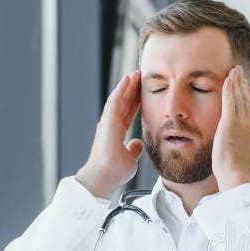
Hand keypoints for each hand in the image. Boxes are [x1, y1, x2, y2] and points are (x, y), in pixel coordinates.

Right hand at [76, 70, 143, 198]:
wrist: (106, 177)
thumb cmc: (115, 172)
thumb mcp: (130, 159)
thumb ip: (134, 150)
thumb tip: (138, 143)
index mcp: (117, 133)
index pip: (129, 113)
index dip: (136, 102)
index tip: (143, 92)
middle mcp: (111, 125)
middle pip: (124, 103)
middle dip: (132, 90)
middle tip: (140, 76)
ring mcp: (108, 122)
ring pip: (119, 99)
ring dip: (127, 86)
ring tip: (135, 73)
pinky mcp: (107, 121)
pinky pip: (115, 102)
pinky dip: (121, 90)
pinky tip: (127, 79)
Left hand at [212, 65, 249, 191]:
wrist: (237, 177)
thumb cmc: (242, 171)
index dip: (249, 97)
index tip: (247, 87)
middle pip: (247, 100)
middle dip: (243, 84)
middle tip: (240, 72)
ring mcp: (242, 123)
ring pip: (239, 97)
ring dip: (236, 81)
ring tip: (234, 70)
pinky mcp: (230, 123)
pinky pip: (230, 101)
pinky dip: (229, 88)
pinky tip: (228, 78)